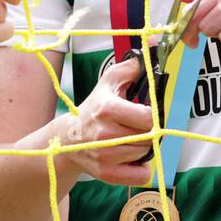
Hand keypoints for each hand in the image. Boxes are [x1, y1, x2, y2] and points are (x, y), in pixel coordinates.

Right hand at [56, 55, 154, 185]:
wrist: (68, 139)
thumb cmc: (94, 108)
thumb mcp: (108, 83)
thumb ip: (130, 67)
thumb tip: (153, 45)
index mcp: (106, 109)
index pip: (147, 117)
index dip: (151, 115)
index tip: (144, 112)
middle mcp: (104, 134)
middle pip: (148, 136)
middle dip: (147, 131)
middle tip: (137, 126)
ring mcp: (105, 156)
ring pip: (145, 154)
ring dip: (143, 147)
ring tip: (131, 138)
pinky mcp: (107, 174)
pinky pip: (141, 175)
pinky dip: (141, 168)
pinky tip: (131, 157)